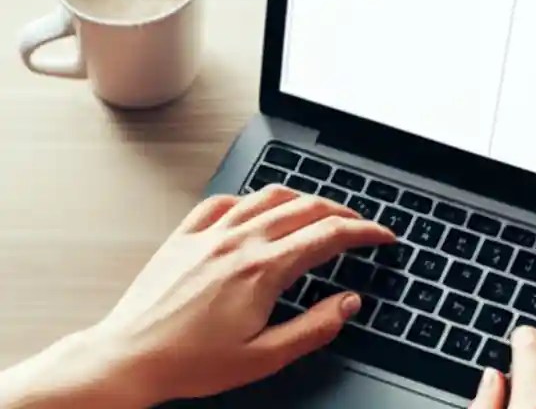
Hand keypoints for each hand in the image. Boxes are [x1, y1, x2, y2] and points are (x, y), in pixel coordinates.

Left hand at [86, 186, 393, 405]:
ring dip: (304, 199)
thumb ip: (314, 328)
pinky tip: (257, 210)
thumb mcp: (263, 358)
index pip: (329, 236)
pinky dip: (252, 199)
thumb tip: (348, 303)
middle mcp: (239, 241)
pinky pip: (225, 201)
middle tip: (360, 225)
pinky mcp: (184, 235)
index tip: (382, 236)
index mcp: (263, 270)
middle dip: (343, 212)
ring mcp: (210, 233)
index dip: (365, 232)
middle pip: (307, 208)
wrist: (128, 358)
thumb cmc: (189, 363)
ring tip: (319, 211)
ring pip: (269, 196)